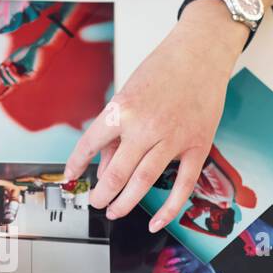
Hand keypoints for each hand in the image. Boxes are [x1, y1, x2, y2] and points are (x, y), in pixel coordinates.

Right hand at [0, 50, 35, 100]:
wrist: (41, 46)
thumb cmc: (28, 51)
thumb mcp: (12, 58)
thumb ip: (4, 66)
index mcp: (20, 76)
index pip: (11, 87)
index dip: (4, 94)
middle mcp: (24, 79)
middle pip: (9, 84)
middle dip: (0, 78)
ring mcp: (29, 79)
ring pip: (13, 83)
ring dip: (6, 74)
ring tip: (5, 65)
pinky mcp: (34, 77)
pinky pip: (19, 80)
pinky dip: (12, 73)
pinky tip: (10, 66)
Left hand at [65, 2, 244, 228]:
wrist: (201, 52)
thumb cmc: (164, 67)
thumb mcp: (129, 92)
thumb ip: (117, 129)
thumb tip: (106, 163)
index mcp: (122, 109)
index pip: (90, 145)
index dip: (77, 164)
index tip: (71, 176)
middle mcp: (145, 127)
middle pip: (115, 173)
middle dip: (101, 194)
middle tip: (96, 202)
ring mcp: (173, 139)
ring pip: (143, 182)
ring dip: (124, 203)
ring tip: (114, 211)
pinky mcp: (197, 145)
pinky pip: (182, 185)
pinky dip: (169, 208)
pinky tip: (156, 221)